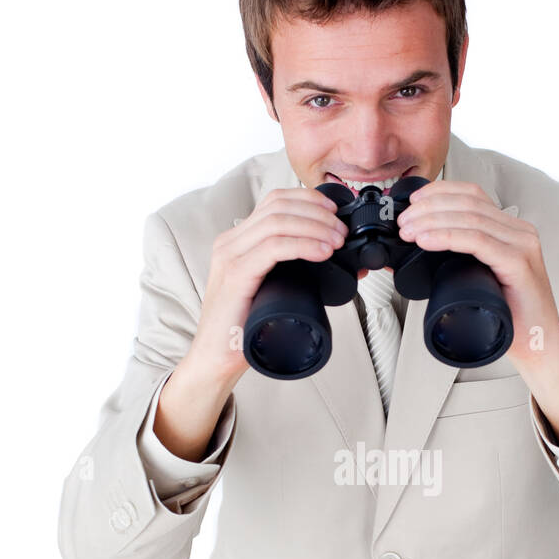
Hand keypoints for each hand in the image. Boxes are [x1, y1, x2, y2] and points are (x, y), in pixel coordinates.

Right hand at [188, 187, 347, 386]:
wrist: (216, 359)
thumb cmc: (246, 329)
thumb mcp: (273, 290)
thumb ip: (293, 271)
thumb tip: (335, 259)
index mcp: (238, 241)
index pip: (274, 201)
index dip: (308, 199)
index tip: (335, 211)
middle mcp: (230, 242)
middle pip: (278, 205)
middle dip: (317, 212)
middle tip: (341, 230)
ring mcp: (230, 256)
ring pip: (278, 221)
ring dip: (315, 227)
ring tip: (337, 241)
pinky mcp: (235, 275)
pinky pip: (273, 247)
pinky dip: (303, 245)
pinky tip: (322, 252)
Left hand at [396, 180, 558, 376]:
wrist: (539, 346)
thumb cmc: (510, 318)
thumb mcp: (481, 280)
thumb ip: (462, 260)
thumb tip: (420, 251)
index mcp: (512, 231)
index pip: (473, 196)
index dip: (439, 192)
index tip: (412, 201)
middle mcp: (520, 232)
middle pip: (469, 202)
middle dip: (429, 207)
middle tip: (403, 222)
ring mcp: (522, 246)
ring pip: (470, 218)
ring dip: (432, 221)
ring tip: (408, 232)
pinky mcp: (519, 264)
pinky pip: (478, 240)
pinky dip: (447, 237)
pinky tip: (426, 240)